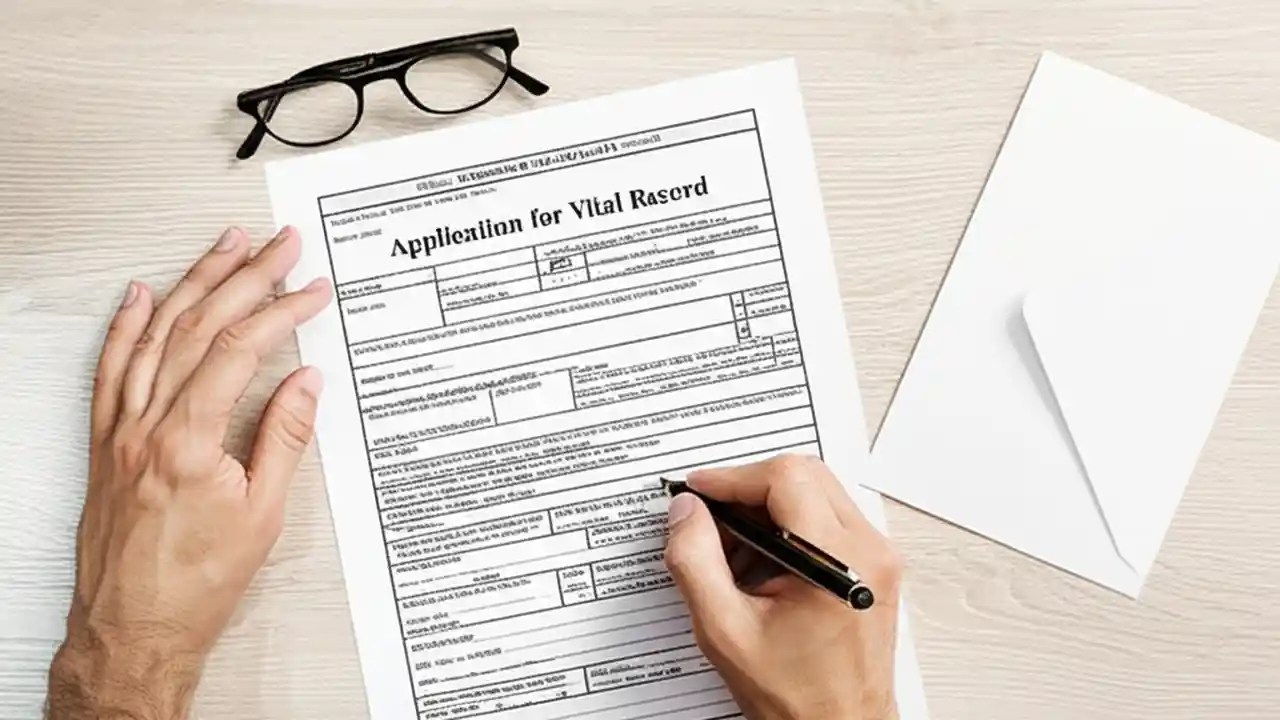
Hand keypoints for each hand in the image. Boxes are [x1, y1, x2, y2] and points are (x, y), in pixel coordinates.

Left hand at [46, 226, 331, 719]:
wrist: (134, 629)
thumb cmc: (196, 584)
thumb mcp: (262, 515)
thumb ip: (285, 439)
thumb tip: (306, 383)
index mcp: (189, 441)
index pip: (241, 351)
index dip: (282, 312)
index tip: (312, 291)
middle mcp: (147, 426)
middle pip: (199, 328)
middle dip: (245, 277)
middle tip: (278, 245)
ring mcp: (119, 430)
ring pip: (156, 336)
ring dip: (193, 284)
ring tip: (224, 248)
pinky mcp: (104, 443)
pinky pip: (110, 370)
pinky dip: (126, 327)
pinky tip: (142, 296)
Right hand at [663, 455, 901, 719]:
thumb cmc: (796, 697)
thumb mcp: (725, 630)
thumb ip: (696, 562)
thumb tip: (686, 512)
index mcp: (839, 561)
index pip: (785, 479)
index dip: (732, 478)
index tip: (699, 493)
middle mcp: (869, 550)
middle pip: (804, 474)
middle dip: (749, 489)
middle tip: (711, 519)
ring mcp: (878, 557)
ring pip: (816, 492)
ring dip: (768, 508)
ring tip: (733, 554)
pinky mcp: (874, 566)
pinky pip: (828, 519)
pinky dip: (789, 527)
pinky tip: (761, 566)